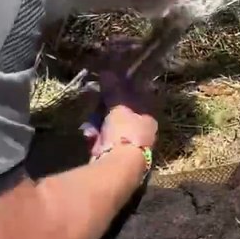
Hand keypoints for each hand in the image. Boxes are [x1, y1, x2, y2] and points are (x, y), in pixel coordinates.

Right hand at [84, 38, 159, 159]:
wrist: (118, 166)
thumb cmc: (125, 131)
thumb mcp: (119, 106)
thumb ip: (113, 89)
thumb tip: (107, 72)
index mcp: (149, 117)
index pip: (139, 98)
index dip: (125, 91)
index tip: (110, 85)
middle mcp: (143, 131)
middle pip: (122, 112)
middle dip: (106, 108)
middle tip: (96, 103)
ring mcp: (129, 144)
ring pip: (110, 126)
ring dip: (98, 123)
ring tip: (91, 125)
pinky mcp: (114, 155)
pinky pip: (103, 140)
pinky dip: (95, 136)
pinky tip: (90, 136)